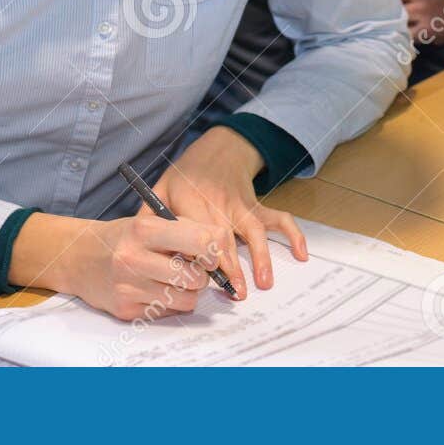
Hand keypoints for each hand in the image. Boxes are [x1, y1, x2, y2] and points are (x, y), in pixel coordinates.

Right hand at [11, 208, 240, 321]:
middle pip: (195, 277)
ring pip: (186, 300)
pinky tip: (154, 290)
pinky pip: (167, 313)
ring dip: (187, 293)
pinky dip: (168, 304)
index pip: (200, 240)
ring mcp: (128, 286)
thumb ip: (186, 231)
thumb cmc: (124, 237)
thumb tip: (222, 250)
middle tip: (191, 270)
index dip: (213, 251)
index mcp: (144, 229)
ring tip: (173, 280)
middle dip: (201, 276)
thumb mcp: (151, 222)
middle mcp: (134, 258)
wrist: (79, 258)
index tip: (211, 255)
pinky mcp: (126, 309)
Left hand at [153, 128, 309, 292]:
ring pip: (254, 230)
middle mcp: (219, 202)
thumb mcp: (161, 188)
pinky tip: (301, 253)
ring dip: (261, 256)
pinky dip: (293, 234)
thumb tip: (142, 250)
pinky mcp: (256, 207)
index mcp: (192, 199)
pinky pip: (279, 218)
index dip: (201, 257)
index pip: (197, 231)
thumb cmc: (185, 175)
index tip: (201, 280)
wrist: (218, 150)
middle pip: (227, 236)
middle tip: (235, 294)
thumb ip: (149, 217)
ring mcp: (241, 205)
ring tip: (263, 283)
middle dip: (231, 267)